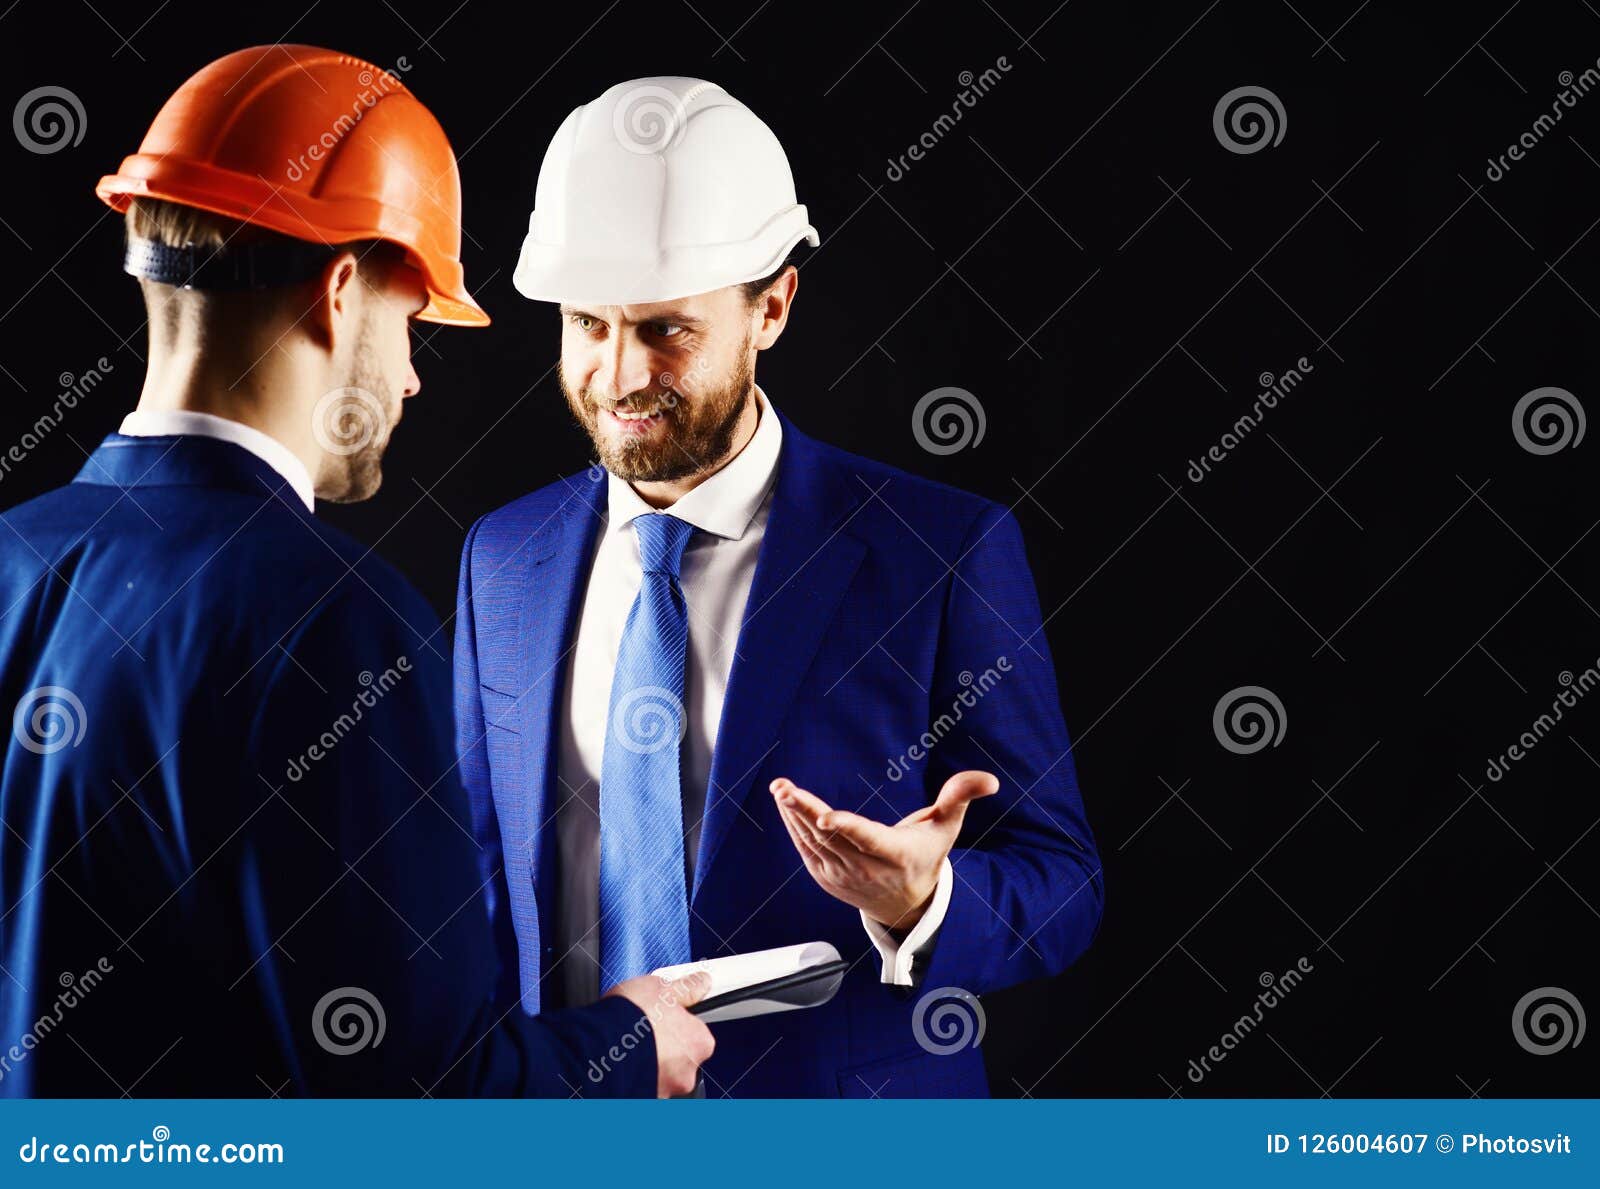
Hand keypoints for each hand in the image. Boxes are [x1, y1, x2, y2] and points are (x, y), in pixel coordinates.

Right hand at [604, 971, 715, 1096]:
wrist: (598, 1047)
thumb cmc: (633, 1019)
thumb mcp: (663, 989)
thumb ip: (687, 987)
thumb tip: (700, 982)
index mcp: (699, 1043)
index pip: (697, 1030)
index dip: (679, 1019)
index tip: (667, 1013)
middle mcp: (687, 1072)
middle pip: (680, 1054)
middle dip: (665, 1042)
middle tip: (646, 1026)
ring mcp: (664, 1088)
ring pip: (659, 1070)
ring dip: (648, 1058)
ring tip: (629, 1040)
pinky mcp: (640, 1098)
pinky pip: (640, 1082)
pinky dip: (632, 1072)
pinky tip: (621, 1057)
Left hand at [769, 770, 999, 932]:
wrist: (907, 903)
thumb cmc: (926, 854)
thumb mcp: (947, 826)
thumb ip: (961, 797)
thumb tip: (989, 779)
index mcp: (895, 855)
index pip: (867, 839)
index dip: (845, 827)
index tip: (824, 816)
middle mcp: (866, 870)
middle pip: (831, 839)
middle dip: (805, 811)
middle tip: (784, 787)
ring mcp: (843, 877)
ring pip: (813, 844)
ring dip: (793, 815)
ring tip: (779, 788)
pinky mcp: (827, 878)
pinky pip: (806, 851)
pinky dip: (792, 827)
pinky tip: (784, 804)